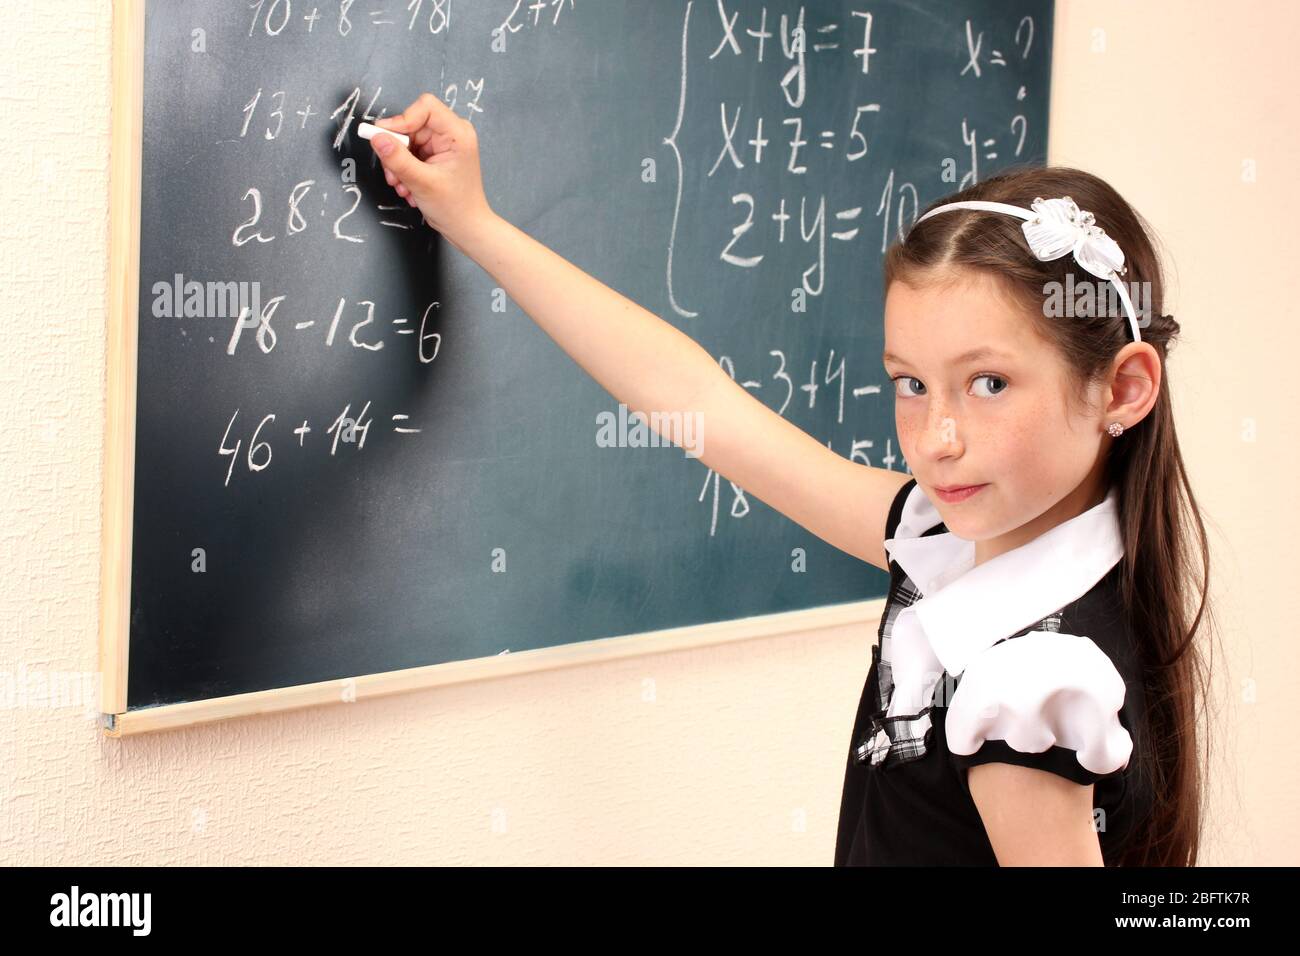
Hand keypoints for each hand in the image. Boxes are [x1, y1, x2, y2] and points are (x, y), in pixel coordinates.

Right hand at [370, 93, 493, 240]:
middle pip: (411, 124)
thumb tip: (376, 138)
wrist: (466, 227)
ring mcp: (442, 144)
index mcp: (457, 133)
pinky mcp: (434, 154)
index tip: (385, 138)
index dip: (402, 120)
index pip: (425, 106)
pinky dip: (403, 169)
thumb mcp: (422, 183)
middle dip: (397, 149)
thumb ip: (397, 159)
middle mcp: (451, 133)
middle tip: (393, 173)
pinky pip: (408, 152)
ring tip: (403, 186)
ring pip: (406, 140)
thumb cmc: (456, 207)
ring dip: (398, 164)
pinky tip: (407, 187)